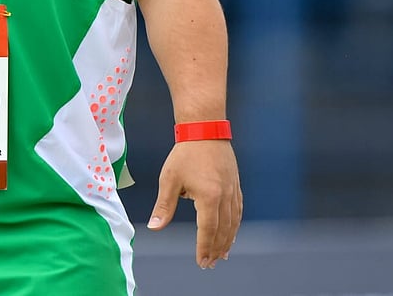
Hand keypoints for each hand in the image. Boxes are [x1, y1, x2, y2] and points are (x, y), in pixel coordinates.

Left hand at [146, 140, 241, 268]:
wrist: (205, 130)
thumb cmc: (185, 153)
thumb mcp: (169, 179)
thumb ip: (164, 206)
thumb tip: (154, 227)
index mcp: (209, 197)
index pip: (208, 230)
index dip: (204, 248)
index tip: (201, 262)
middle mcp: (225, 197)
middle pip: (223, 231)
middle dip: (216, 249)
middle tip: (210, 263)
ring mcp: (233, 191)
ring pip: (233, 223)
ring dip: (228, 241)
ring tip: (222, 254)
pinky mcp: (235, 185)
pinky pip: (238, 211)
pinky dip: (235, 226)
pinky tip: (231, 232)